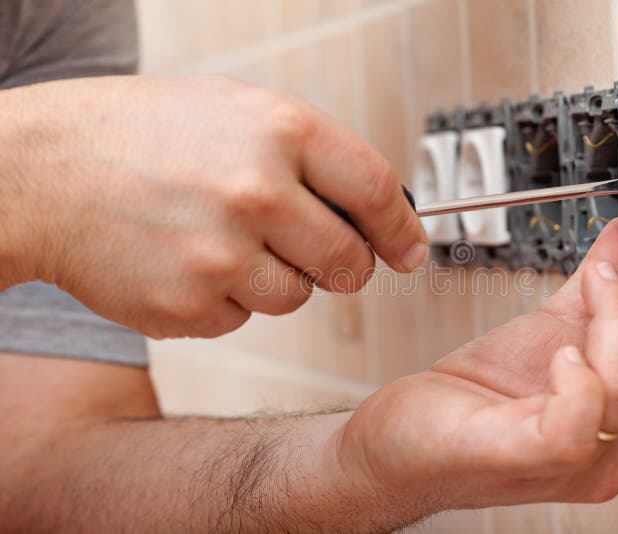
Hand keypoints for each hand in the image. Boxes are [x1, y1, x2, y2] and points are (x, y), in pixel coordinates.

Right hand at [0, 76, 426, 337]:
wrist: (43, 171)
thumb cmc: (144, 135)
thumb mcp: (237, 110)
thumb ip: (311, 154)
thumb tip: (377, 208)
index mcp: (279, 130)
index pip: (377, 191)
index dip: (402, 230)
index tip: (410, 252)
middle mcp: (256, 192)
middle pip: (349, 262)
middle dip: (343, 265)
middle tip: (313, 250)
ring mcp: (221, 255)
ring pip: (298, 298)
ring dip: (276, 279)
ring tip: (223, 240)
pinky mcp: (189, 306)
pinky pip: (243, 318)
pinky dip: (227, 298)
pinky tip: (188, 260)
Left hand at [338, 216, 617, 513]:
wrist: (403, 440)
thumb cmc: (475, 400)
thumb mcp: (547, 333)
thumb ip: (592, 296)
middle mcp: (614, 456)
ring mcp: (576, 465)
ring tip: (598, 274)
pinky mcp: (528, 457)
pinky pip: (579, 421)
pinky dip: (580, 376)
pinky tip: (563, 347)